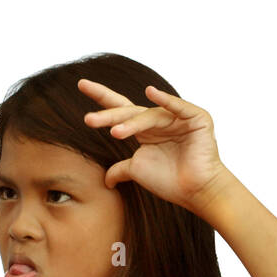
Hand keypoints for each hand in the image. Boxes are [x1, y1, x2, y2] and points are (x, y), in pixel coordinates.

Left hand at [80, 79, 230, 212]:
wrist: (195, 192)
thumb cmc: (169, 181)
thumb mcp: (137, 171)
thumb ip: (120, 169)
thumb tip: (105, 181)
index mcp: (144, 129)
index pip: (120, 110)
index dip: (101, 99)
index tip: (80, 85)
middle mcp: (159, 120)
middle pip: (129, 111)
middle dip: (108, 114)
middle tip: (88, 119)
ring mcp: (178, 117)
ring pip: (149, 116)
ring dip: (131, 124)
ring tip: (115, 133)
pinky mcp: (196, 118)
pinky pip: (179, 107)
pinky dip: (167, 100)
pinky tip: (151, 93)